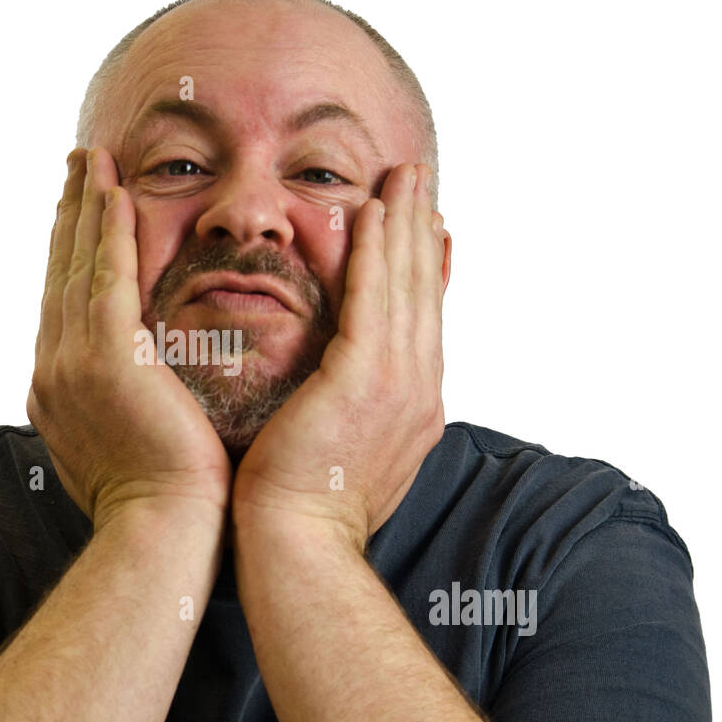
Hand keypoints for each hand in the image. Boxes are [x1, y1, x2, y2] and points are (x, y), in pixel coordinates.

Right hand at [27, 147, 233, 529]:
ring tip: (93, 159)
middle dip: (68, 216)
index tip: (80, 212)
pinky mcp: (106, 358)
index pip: (62, 303)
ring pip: (76, 266)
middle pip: (57, 273)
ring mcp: (72, 363)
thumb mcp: (128, 445)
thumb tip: (137, 387)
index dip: (69, 252)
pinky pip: (105, 278)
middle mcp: (53, 369)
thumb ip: (125, 404)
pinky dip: (108, 232)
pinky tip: (115, 192)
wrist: (164, 532)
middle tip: (76, 166)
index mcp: (58, 389)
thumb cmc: (163, 500)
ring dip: (86, 207)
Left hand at [232, 162, 449, 545]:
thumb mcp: (341, 453)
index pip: (422, 323)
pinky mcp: (366, 379)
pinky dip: (377, 251)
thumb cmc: (302, 509)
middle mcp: (419, 389)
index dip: (424, 270)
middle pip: (424, 293)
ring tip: (405, 175)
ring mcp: (401, 384)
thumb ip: (351, 413)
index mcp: (413, 407)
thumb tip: (339, 392)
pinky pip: (375, 298)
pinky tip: (373, 211)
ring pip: (406, 286)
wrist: (297, 546)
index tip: (425, 228)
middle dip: (423, 232)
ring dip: (406, 224)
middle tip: (423, 181)